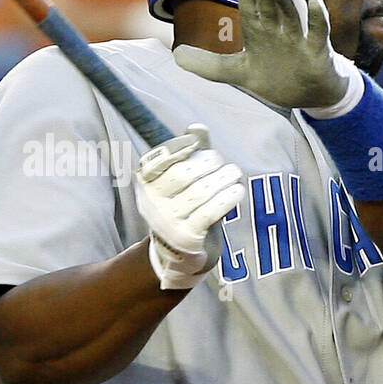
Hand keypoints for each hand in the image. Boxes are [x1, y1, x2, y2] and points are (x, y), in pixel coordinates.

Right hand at [134, 123, 244, 289]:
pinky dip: (226, 198)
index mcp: (145, 185)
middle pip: (182, 175)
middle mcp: (151, 203)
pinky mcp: (186, 238)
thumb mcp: (181, 184)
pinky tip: (237, 191)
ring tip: (234, 173)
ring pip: (199, 193)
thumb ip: (190, 155)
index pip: (159, 160)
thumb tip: (196, 127)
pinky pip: (209, 212)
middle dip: (207, 163)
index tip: (196, 142)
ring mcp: (167, 222)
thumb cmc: (183, 210)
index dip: (178, 148)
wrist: (178, 256)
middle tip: (223, 162)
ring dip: (222, 179)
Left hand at [173, 0, 360, 109]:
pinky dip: (318, 18)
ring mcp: (299, 39)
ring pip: (292, 13)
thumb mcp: (237, 72)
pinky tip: (315, 1)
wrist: (309, 97)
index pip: (250, 1)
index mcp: (259, 29)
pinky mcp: (316, 53)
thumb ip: (209, 65)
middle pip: (268, 3)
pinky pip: (318, 33)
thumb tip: (177, 56)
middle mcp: (278, 29)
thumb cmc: (276, 77)